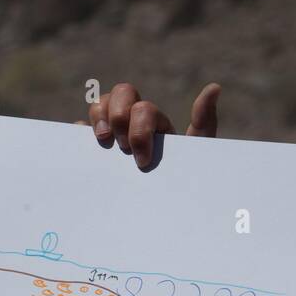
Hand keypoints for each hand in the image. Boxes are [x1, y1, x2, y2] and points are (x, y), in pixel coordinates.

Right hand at [81, 81, 220, 168]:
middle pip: (120, 93)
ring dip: (99, 118)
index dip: (139, 130)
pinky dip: (80, 131)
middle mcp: (132, 119)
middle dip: (119, 118)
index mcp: (156, 121)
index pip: (144, 108)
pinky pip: (81, 127)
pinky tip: (87, 146)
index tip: (142, 160)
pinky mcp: (95, 146)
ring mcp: (112, 131)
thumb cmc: (180, 178)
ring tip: (104, 143)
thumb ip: (205, 123)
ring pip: (100, 103)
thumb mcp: (196, 154)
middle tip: (123, 149)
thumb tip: (214, 88)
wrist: (160, 207)